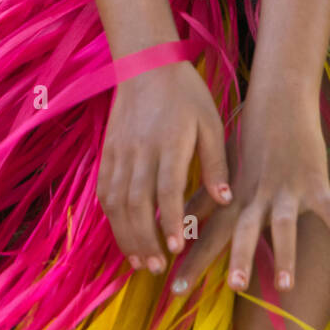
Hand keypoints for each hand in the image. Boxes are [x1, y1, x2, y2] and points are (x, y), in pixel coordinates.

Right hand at [97, 61, 232, 273]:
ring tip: (140, 261)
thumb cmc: (185, 93)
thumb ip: (215, 161)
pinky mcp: (108, 152)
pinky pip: (105, 190)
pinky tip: (122, 234)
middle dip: (145, 238)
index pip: (167, 187)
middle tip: (157, 266)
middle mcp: (140, 149)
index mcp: (170, 141)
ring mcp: (120, 151)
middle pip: (137, 202)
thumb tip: (224, 200)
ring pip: (116, 201)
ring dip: (126, 234)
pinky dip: (111, 217)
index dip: (171, 219)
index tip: (177, 247)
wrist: (145, 63)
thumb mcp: (210, 121)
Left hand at [169, 87, 329, 295]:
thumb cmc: (249, 139)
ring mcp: (287, 190)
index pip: (209, 234)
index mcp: (234, 196)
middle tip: (234, 287)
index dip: (192, 262)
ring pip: (284, 224)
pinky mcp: (315, 183)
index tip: (175, 291)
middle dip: (240, 257)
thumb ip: (202, 201)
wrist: (280, 101)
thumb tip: (175, 223)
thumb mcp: (223, 171)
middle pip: (245, 230)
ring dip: (285, 253)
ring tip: (286, 286)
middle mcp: (258, 196)